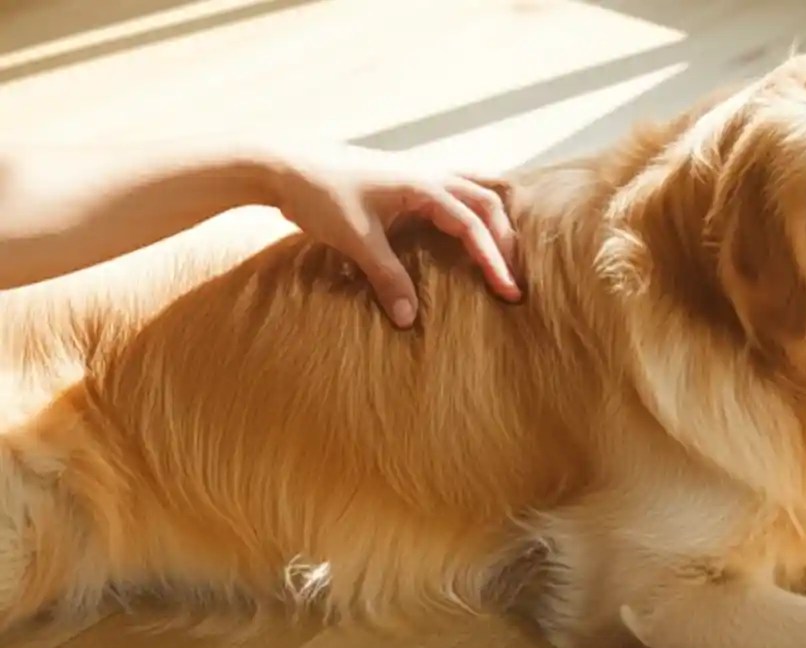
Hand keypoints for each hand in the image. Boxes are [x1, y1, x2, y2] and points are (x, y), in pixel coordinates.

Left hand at [269, 144, 519, 327]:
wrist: (285, 164)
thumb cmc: (320, 194)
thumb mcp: (356, 241)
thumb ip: (387, 278)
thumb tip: (409, 319)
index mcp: (424, 186)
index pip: (474, 225)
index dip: (494, 260)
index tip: (508, 291)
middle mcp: (430, 174)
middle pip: (487, 203)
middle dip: (506, 242)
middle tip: (514, 279)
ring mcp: (419, 172)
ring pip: (476, 188)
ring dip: (495, 218)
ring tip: (509, 249)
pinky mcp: (406, 178)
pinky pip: (455, 186)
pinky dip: (473, 204)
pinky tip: (474, 222)